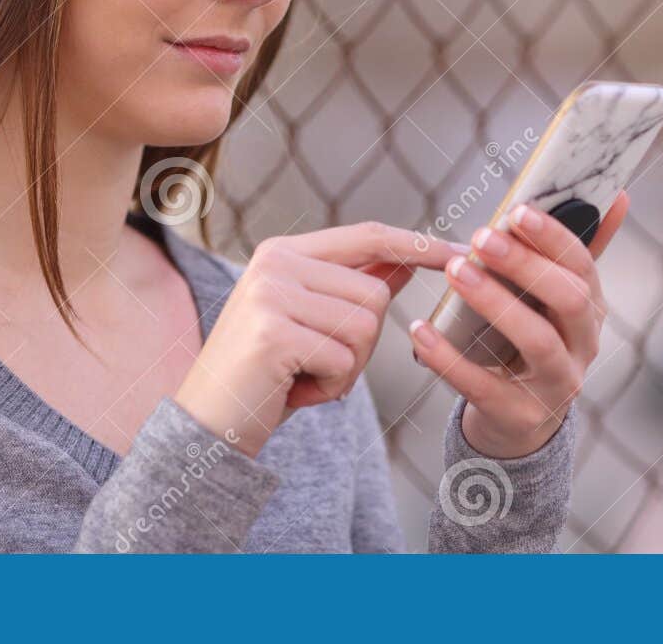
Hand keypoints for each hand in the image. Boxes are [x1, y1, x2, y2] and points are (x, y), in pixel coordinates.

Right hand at [174, 221, 465, 457]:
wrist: (205, 426)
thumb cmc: (262, 377)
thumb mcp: (309, 325)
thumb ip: (351, 289)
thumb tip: (404, 261)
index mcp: (283, 252)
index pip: (367, 235)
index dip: (415, 243)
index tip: (457, 249)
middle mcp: (274, 262)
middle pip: (373, 294)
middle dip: (361, 344)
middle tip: (317, 366)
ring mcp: (271, 295)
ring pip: (364, 327)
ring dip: (346, 367)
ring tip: (303, 376)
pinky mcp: (274, 333)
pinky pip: (343, 360)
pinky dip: (330, 388)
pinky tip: (293, 391)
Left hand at [409, 190, 628, 458]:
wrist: (518, 421)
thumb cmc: (530, 343)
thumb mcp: (555, 301)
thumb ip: (575, 252)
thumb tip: (616, 196)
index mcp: (591, 311)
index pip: (583, 267)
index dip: (553, 237)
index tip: (516, 211)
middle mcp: (583, 347)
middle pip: (568, 301)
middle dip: (526, 265)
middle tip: (481, 237)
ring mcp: (556, 386)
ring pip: (537, 340)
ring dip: (494, 301)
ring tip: (456, 271)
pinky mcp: (518, 415)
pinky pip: (481, 385)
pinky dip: (448, 357)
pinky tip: (420, 331)